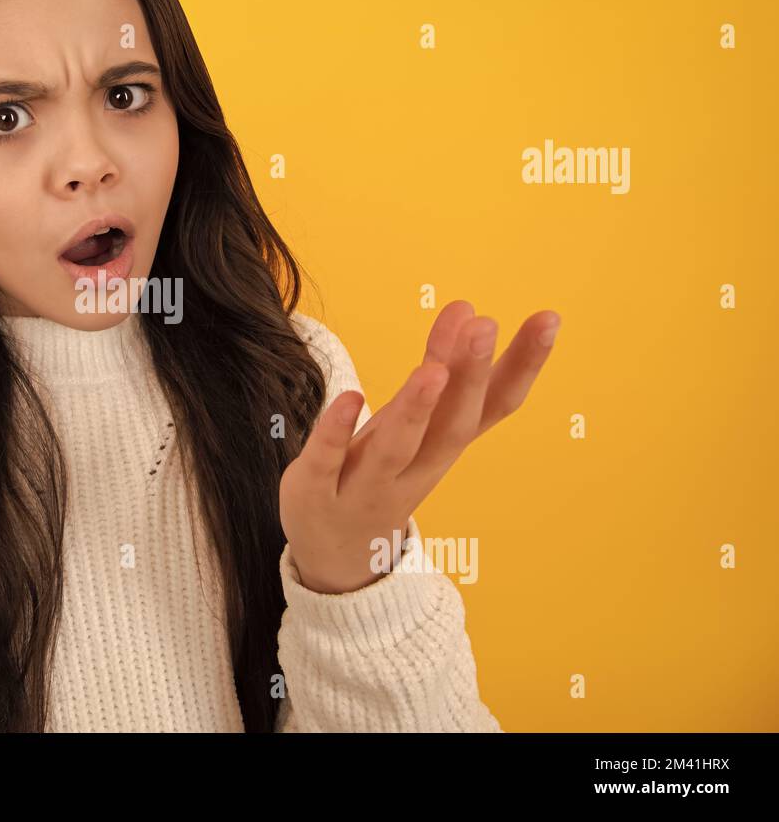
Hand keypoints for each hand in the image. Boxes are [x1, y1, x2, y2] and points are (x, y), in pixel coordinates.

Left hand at [280, 300, 559, 593]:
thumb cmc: (383, 473)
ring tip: (434, 369)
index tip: (548, 319)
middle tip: (487, 326)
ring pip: (397, 450)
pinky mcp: (316, 492)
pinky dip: (337, 432)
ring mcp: (366, 485)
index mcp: (446, 446)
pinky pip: (328, 462)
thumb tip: (468, 308)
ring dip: (416, 410)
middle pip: (451, 426)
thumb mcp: (417, 421)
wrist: (337, 557)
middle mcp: (416, 469)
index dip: (523, 365)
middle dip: (470, 378)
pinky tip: (350, 397)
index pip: (494, 406)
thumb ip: (441, 365)